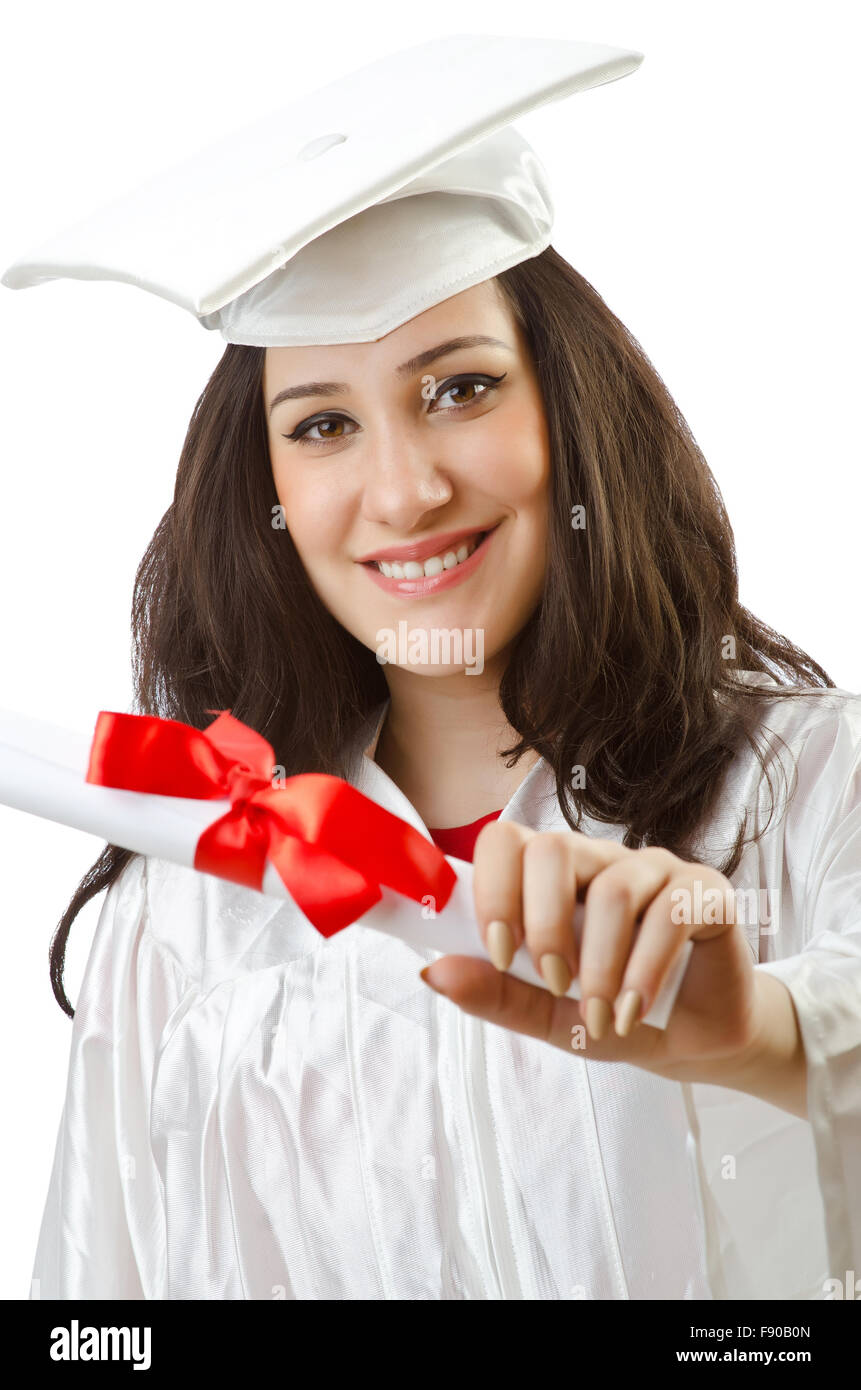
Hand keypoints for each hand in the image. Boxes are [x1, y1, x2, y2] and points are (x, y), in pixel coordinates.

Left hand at [419, 820, 759, 1080]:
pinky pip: (670, 911)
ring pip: (612, 888)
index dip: (494, 891)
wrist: (692, 1043)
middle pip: (554, 849)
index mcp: (552, 877)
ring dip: (600, 964)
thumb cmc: (612, 1014)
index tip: (501, 954)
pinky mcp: (705, 891)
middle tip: (555, 982)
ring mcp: (655, 869)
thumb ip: (494, 992)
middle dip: (545, 923)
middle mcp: (601, 860)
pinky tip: (635, 1009)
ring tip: (601, 1014)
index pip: (505, 841)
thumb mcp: (545, 1015)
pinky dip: (645, 970)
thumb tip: (431, 972)